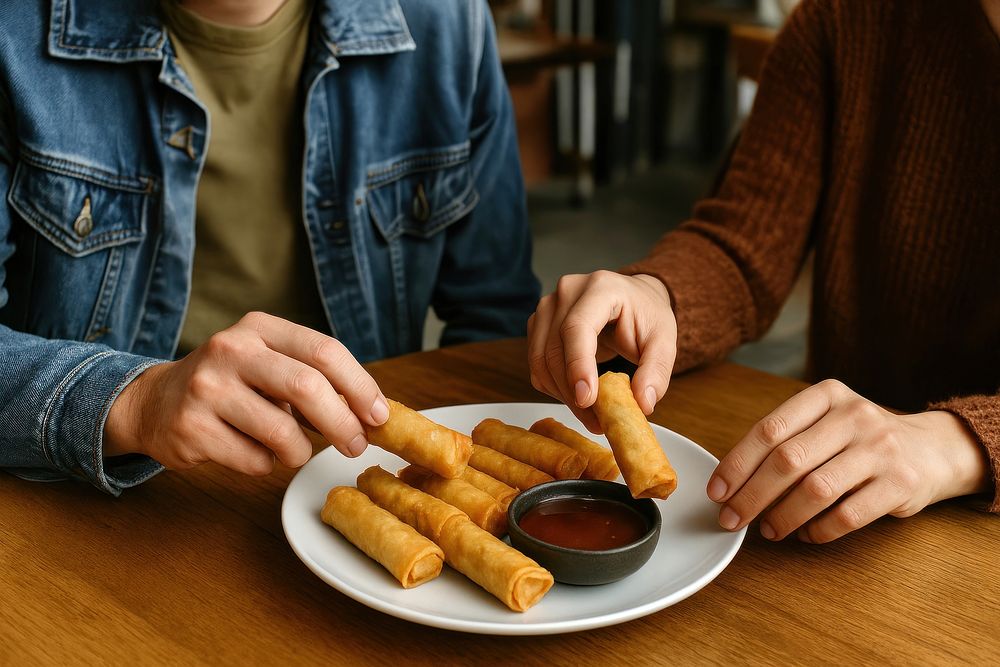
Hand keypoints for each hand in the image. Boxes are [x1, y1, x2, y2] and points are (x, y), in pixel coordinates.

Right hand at [103, 312, 388, 475]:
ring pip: (283, 432)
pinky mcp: (191, 428)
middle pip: (308, 387)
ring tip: (292, 449)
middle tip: (356, 446)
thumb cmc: (232, 386)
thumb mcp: (269, 364)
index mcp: (259, 327)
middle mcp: (231, 349)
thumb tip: (373, 415)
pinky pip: (254, 461)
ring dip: (300, 451)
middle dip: (343, 424)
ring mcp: (207, 388)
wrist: (153, 403)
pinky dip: (266, 465)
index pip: (325, 351)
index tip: (380, 416)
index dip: (360, 387)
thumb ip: (315, 379)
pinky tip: (251, 451)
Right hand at [527, 271, 676, 431]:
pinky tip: (577, 396)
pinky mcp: (539, 324)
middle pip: (555, 349)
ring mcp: (548, 307)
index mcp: (600, 288)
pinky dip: (554, 387)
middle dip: (572, 392)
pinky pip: (537, 364)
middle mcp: (567, 292)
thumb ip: (656, 371)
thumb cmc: (646, 315)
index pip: (578, 327)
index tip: (586, 399)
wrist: (632, 299)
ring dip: (562, 394)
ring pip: (540, 360)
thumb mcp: (664, 341)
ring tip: (591, 414)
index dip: (578, 365)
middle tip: (597, 422)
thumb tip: (643, 403)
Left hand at [708, 379, 990, 542]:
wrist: (931, 449)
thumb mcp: (826, 423)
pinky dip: (819, 530)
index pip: (769, 430)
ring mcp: (880, 448)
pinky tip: (805, 534)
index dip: (737, 464)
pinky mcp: (901, 482)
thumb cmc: (859, 440)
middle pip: (787, 461)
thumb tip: (731, 484)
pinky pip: (847, 515)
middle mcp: (854, 416)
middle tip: (730, 520)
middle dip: (751, 496)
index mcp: (826, 395)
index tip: (716, 492)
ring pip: (816, 490)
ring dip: (783, 517)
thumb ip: (786, 442)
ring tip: (767, 530)